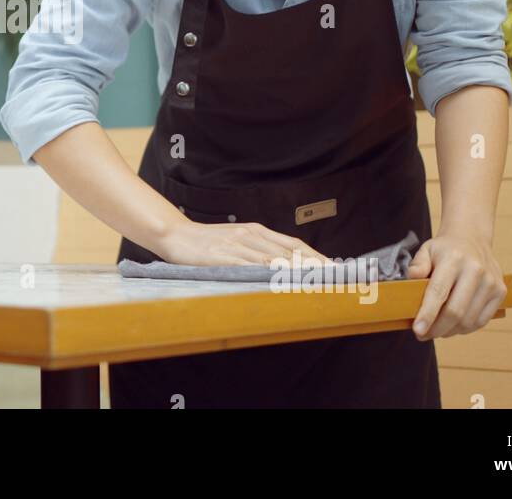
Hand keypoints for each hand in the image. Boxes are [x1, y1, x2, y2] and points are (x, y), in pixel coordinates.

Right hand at [157, 216, 328, 265]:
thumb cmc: (206, 241)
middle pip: (289, 252)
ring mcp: (237, 245)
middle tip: (336, 277)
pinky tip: (282, 282)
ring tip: (317, 282)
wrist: (175, 234)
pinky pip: (250, 266)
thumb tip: (283, 264)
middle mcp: (251, 235)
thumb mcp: (236, 240)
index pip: (293, 243)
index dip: (315, 255)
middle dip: (315, 265)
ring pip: (274, 259)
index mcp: (256, 230)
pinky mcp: (223, 256)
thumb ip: (257, 250)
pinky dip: (269, 274)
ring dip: (297, 271)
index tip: (334, 267)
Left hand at [405, 232, 506, 340]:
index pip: (439, 292)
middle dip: (436, 329)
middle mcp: (476, 270)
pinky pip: (481, 321)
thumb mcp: (426, 250)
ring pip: (468, 320)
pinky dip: (465, 329)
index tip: (417, 330)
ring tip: (436, 330)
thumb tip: (412, 280)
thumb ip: (417, 265)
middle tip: (423, 335)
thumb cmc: (445, 249)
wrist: (472, 238)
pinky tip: (453, 326)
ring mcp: (491, 282)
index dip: (427, 314)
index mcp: (454, 259)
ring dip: (450, 331)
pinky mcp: (500, 292)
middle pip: (455, 311)